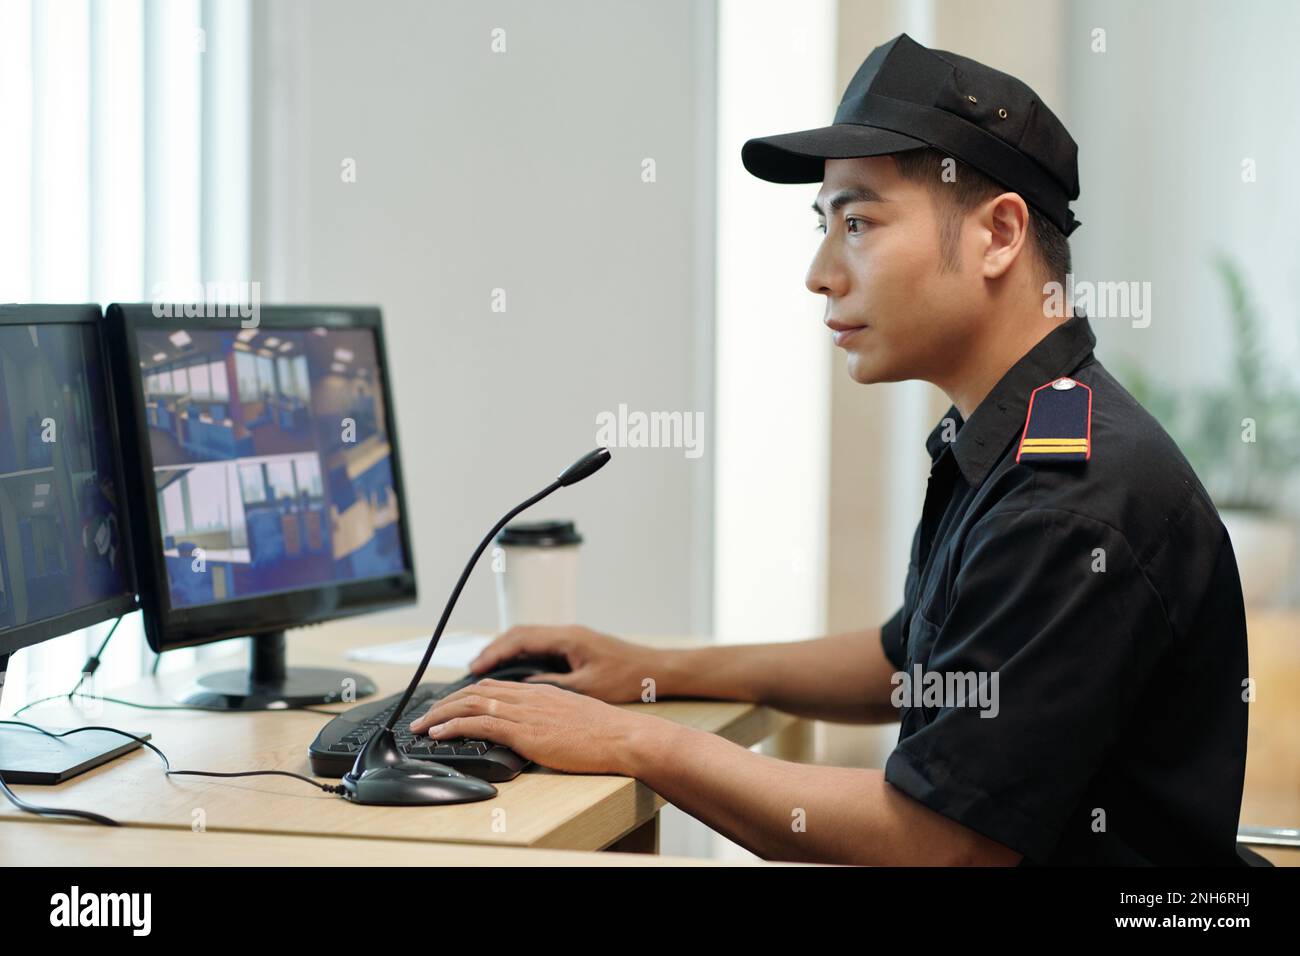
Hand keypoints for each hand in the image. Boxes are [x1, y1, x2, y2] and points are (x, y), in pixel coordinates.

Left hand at [407, 679, 669, 775]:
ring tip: (422, 724)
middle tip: (425, 714)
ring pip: (471, 704)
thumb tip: (539, 728)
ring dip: (440, 713)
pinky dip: (453, 725)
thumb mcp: (573, 717)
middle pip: (476, 691)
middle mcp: (528, 696)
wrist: (622, 736)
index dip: (466, 694)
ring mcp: (525, 711)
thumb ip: (551, 717)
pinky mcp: (524, 730)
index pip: (494, 687)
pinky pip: (479, 723)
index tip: (450, 704)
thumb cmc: (605, 733)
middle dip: (445, 702)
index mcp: (540, 692)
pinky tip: (439, 732)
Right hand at [470, 624, 664, 703]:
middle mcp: (567, 634)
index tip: (474, 668)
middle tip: (471, 671)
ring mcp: (571, 640)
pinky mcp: (576, 649)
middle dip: (493, 652)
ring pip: (529, 641)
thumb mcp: (588, 688)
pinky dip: (522, 659)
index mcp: (567, 639)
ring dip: (506, 654)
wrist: (658, 671)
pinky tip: (515, 675)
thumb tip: (523, 690)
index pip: (520, 639)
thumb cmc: (630, 678)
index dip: (494, 653)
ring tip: (484, 673)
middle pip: (519, 636)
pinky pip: (540, 649)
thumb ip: (554, 687)